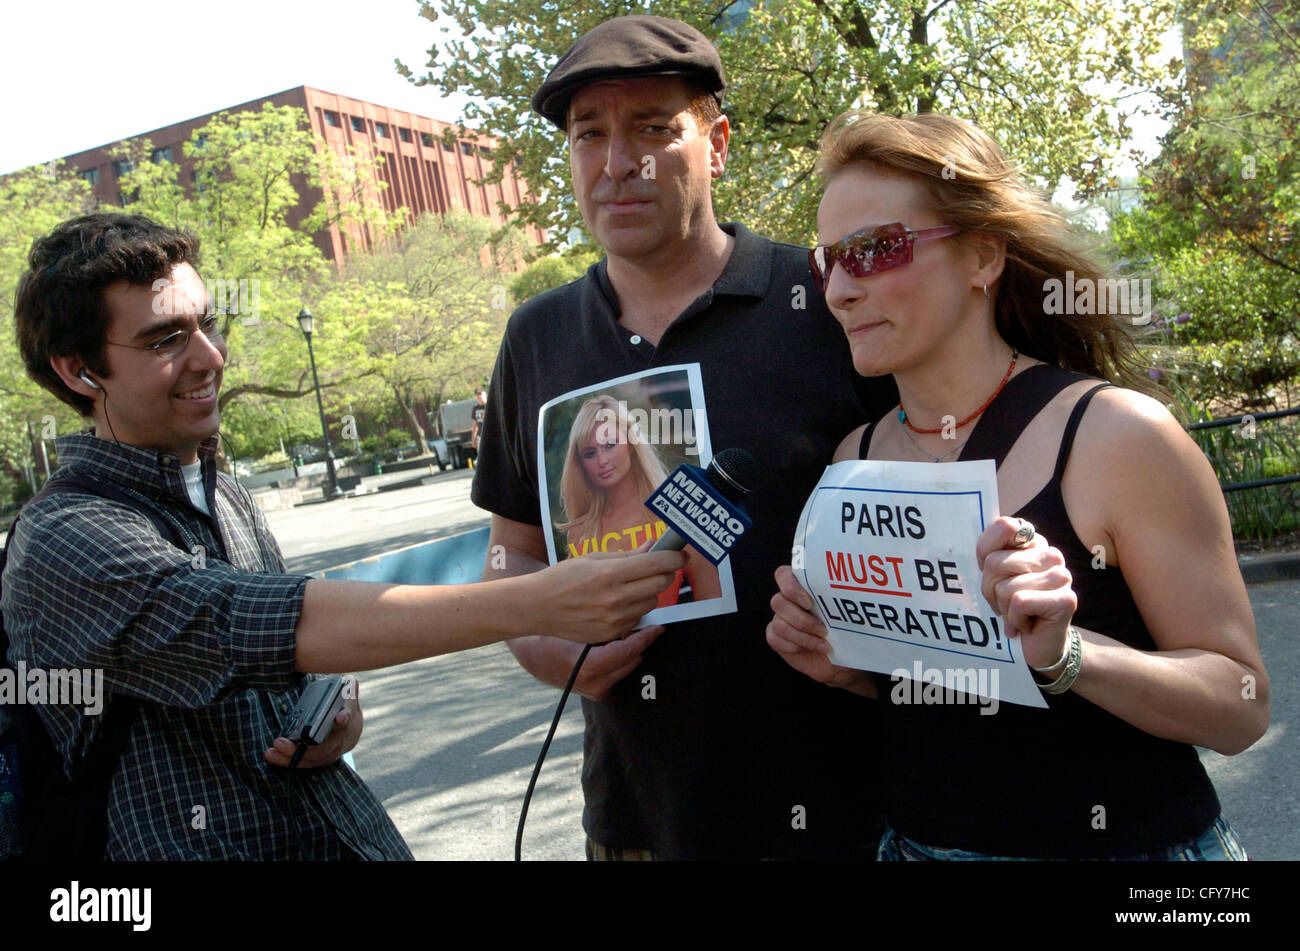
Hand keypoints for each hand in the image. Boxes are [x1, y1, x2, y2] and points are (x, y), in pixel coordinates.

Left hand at [264, 676, 361, 768]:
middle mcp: (342, 738)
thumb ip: (343, 682)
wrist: (351, 730)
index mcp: (348, 717)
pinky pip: (306, 764)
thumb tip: (332, 674)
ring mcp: (333, 752)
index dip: (344, 719)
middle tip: (279, 741)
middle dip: (302, 748)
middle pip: (324, 748)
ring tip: (271, 751)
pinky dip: (288, 762)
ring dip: (290, 758)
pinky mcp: (321, 761)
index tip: (340, 717)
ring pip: (313, 760)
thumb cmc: (343, 705)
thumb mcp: (346, 689)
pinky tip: (273, 756)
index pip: (347, 718)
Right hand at [522, 624, 667, 699]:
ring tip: (628, 630)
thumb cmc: (547, 637)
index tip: (658, 627)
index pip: (628, 652)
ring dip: (631, 649)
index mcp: (588, 669)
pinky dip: (622, 657)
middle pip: (631, 660)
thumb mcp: (572, 627)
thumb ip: (601, 626)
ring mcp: (596, 691)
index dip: (645, 638)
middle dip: (639, 641)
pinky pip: (619, 671)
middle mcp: (594, 684)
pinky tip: (617, 642)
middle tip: (644, 622)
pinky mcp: (597, 692)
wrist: (531, 655)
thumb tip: (630, 617)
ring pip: (627, 666)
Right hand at [527, 544, 686, 643]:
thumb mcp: (593, 559)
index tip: (681, 554)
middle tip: (661, 567)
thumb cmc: (563, 577)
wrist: (538, 606)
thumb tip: (653, 547)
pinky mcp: (611, 633)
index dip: (674, 557)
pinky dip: (635, 608)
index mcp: (610, 573)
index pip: (657, 564)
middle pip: (660, 584)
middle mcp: (615, 598)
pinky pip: (637, 618)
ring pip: (651, 602)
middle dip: (666, 573)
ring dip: (649, 591)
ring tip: (632, 585)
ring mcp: (614, 619)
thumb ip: (627, 555)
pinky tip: (618, 602)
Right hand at [766, 565, 866, 690]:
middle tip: (824, 630)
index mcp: (801, 587)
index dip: (790, 586)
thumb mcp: (845, 613)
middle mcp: (787, 601)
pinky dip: (794, 646)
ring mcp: (780, 618)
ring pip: (779, 624)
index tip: (809, 602)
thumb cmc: (844, 631)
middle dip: (803, 620)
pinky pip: (774, 638)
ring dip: (803, 636)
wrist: (840, 658)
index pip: (783, 575)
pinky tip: (808, 649)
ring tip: (823, 643)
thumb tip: (851, 589)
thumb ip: (840, 599)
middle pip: (778, 602)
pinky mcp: (776, 637)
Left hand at [976, 517, 1076, 669]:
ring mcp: (1061, 576)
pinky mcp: (1066, 600)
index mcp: (1035, 542)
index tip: (995, 575)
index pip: (1003, 526)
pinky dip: (1014, 620)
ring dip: (1003, 608)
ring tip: (1018, 614)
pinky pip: (1019, 603)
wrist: (1041, 645)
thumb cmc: (1015, 607)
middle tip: (1007, 603)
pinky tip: (1026, 625)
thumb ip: (990, 553)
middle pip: (995, 563)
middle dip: (991, 590)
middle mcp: (1052, 555)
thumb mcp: (995, 576)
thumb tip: (990, 552)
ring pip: (1005, 587)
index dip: (985, 555)